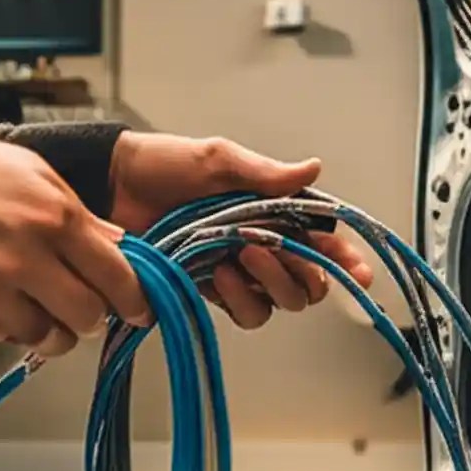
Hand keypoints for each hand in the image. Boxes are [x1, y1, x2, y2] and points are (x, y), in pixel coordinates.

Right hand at [0, 124, 150, 355]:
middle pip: (91, 315)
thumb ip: (75, 209)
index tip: (140, 308)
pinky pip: (8, 337)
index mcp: (54, 214)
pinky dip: (14, 328)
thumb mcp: (24, 168)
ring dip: (55, 329)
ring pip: (52, 337)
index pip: (118, 274)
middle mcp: (28, 255)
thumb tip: (114, 241)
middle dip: (95, 314)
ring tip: (43, 307)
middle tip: (86, 304)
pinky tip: (3, 301)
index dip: (135, 298)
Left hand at [109, 132, 373, 328]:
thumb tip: (312, 170)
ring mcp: (239, 272)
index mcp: (277, 212)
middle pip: (307, 283)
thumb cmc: (165, 165)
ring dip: (268, 285)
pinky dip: (237, 298)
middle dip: (300, 274)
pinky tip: (218, 274)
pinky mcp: (211, 291)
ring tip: (239, 257)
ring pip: (277, 303)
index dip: (346, 260)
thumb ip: (266, 173)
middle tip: (270, 249)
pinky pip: (242, 311)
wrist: (113, 186)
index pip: (324, 242)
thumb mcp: (219, 159)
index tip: (357, 273)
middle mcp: (265, 245)